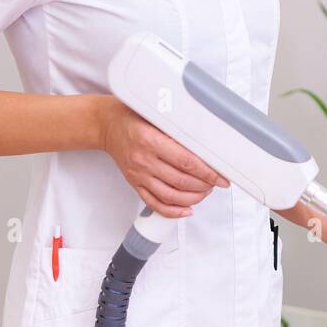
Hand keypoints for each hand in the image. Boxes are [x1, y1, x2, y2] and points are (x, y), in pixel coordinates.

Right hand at [101, 100, 228, 217]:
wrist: (106, 126)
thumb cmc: (132, 116)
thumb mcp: (155, 115)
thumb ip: (177, 128)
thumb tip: (205, 142)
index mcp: (151, 140)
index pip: (186, 162)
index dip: (208, 172)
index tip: (221, 176)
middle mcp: (144, 160)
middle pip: (181, 181)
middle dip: (204, 185)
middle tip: (216, 182)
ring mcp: (138, 175)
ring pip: (171, 196)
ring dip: (193, 198)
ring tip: (205, 192)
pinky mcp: (134, 183)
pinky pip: (154, 203)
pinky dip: (172, 211)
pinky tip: (186, 209)